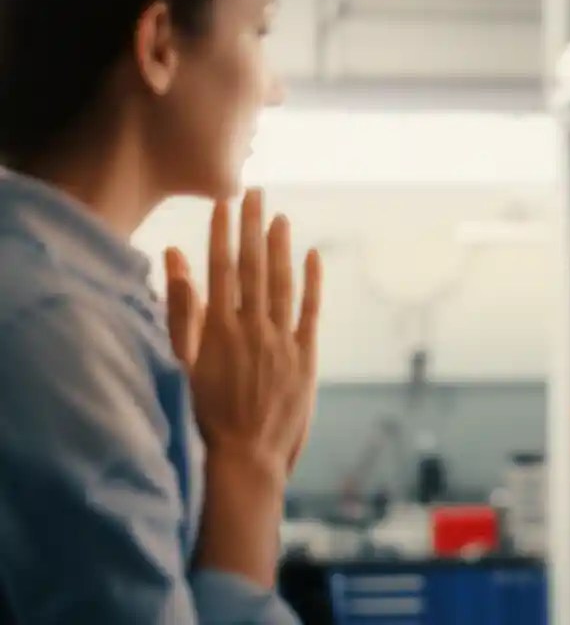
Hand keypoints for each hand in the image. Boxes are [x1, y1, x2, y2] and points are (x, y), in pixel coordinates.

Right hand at [167, 189, 322, 479]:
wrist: (242, 461)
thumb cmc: (202, 415)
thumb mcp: (181, 362)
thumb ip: (179, 310)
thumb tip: (174, 260)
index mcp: (219, 328)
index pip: (221, 267)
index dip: (223, 232)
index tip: (225, 201)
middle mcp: (253, 328)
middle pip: (254, 267)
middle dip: (253, 226)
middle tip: (255, 191)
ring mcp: (283, 342)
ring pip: (283, 284)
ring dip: (280, 248)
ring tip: (278, 216)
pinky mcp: (306, 360)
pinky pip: (311, 312)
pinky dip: (312, 283)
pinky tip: (313, 257)